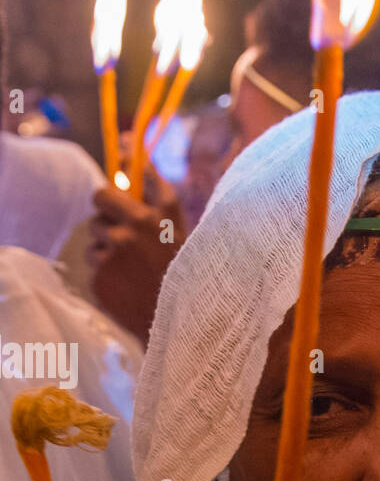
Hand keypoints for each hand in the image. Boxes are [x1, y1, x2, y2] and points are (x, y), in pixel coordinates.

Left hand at [87, 176, 186, 344]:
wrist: (183, 320)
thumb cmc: (185, 269)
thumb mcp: (179, 227)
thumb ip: (159, 192)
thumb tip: (142, 160)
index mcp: (144, 219)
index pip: (103, 195)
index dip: (108, 203)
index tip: (117, 212)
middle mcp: (124, 237)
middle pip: (96, 221)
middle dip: (107, 229)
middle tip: (128, 247)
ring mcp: (109, 261)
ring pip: (94, 248)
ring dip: (107, 256)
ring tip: (133, 272)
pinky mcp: (99, 282)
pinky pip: (95, 271)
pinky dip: (107, 279)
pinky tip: (128, 288)